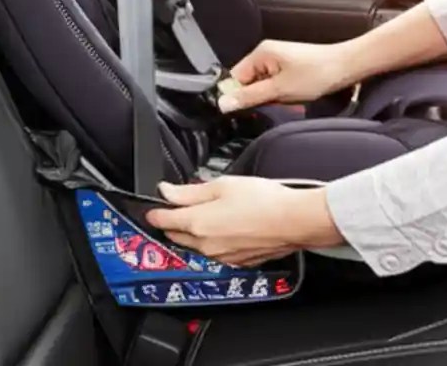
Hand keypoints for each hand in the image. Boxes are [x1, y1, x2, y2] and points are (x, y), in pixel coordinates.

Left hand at [145, 177, 344, 266]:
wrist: (294, 221)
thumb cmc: (263, 200)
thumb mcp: (222, 185)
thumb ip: (189, 191)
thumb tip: (166, 191)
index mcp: (197, 223)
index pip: (163, 220)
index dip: (155, 212)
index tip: (152, 208)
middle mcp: (205, 245)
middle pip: (177, 235)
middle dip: (172, 224)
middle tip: (174, 210)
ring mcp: (221, 256)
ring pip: (196, 246)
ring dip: (193, 233)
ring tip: (204, 217)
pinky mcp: (237, 262)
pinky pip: (216, 253)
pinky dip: (214, 242)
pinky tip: (226, 229)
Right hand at [220, 40, 354, 112]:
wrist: (347, 67)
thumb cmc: (318, 74)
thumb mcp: (279, 90)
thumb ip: (249, 97)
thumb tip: (223, 103)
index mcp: (260, 54)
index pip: (234, 78)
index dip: (239, 95)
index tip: (249, 108)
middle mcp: (266, 54)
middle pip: (247, 83)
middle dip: (260, 97)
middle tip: (277, 101)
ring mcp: (277, 61)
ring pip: (262, 87)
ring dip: (273, 97)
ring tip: (290, 97)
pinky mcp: (288, 69)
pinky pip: (274, 86)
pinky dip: (282, 95)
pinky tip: (295, 96)